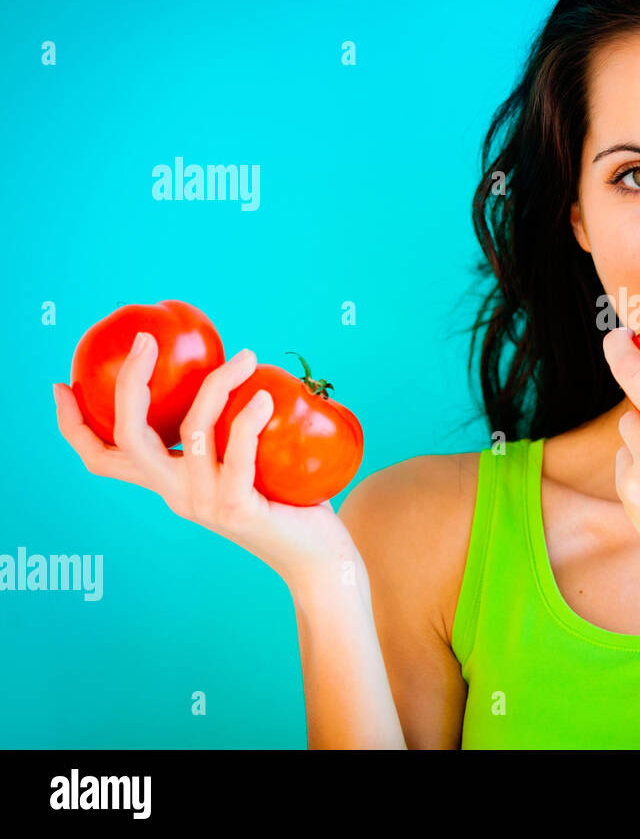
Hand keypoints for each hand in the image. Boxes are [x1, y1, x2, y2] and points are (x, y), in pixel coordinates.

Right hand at [54, 332, 358, 589]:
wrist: (317, 558)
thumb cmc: (288, 502)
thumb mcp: (247, 463)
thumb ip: (231, 431)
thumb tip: (240, 367)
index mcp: (170, 483)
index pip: (104, 458)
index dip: (73, 425)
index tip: (63, 385)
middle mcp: (177, 494)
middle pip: (128, 439)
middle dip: (128, 384)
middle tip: (144, 341)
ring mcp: (204, 504)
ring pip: (190, 434)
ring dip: (216, 385)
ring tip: (245, 355)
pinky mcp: (238, 510)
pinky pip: (237, 456)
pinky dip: (247, 420)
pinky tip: (263, 395)